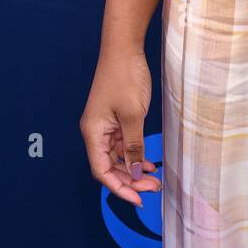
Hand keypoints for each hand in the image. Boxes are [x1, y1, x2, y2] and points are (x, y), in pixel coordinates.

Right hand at [79, 48, 162, 206]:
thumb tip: (133, 175)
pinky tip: (148, 162)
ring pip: (117, 157)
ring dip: (133, 169)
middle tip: (152, 189)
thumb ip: (133, 146)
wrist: (124, 48)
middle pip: (109, 166)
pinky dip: (134, 154)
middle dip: (129, 181)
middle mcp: (96, 132)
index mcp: (93, 133)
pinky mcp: (115, 118)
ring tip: (154, 179)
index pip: (102, 171)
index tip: (139, 199)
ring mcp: (105, 125)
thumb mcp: (133, 115)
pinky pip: (123, 144)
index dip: (119, 188)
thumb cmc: (125, 77)